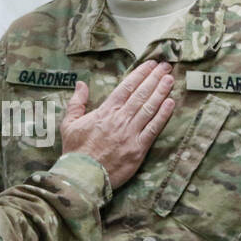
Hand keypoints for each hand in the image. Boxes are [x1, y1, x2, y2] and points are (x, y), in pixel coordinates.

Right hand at [60, 60, 175, 189]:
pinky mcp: (138, 149)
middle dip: (155, 78)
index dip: (140, 73)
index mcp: (105, 111)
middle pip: (141, 94)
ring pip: (149, 108)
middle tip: (166, 66)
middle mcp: (120, 119)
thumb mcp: (69, 124)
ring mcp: (131, 134)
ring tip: (170, 79)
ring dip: (161, 92)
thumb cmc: (75, 151)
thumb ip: (76, 102)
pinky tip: (171, 103)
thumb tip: (81, 84)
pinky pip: (153, 129)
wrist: (82, 176)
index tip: (150, 64)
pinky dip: (163, 115)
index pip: (126, 87)